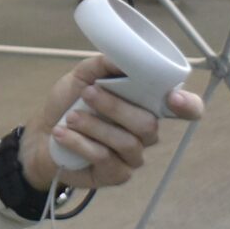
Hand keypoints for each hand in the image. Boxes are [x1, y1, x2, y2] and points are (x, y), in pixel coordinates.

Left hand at [20, 54, 203, 193]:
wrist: (40, 137)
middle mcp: (146, 131)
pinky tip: (63, 133)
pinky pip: (105, 158)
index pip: (187, 109)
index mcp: (146, 105)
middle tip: (87, 93)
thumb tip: (120, 54)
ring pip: (127, 142)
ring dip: (95, 126)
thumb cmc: (68, 105)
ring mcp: (132, 156)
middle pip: (148, 123)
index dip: (189, 105)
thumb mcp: (81, 77)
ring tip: (71, 117)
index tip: (172, 96)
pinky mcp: (116, 174)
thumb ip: (102, 65)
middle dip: (116, 107)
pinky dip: (80, 143)